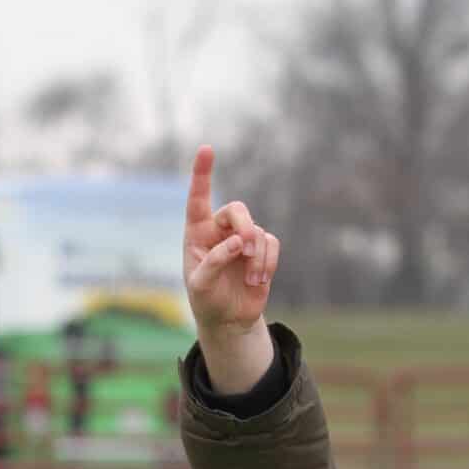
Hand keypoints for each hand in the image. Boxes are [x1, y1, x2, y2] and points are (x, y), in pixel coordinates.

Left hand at [182, 145, 278, 337]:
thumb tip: (240, 242)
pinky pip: (271, 245)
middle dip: (245, 227)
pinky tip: (258, 282)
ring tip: (252, 280)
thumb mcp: (200, 286)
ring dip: (257, 257)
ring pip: (258, 232)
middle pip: (238, 210)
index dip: (202, 174)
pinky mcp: (262, 250)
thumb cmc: (206, 300)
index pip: (198, 198)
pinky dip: (268, 263)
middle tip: (246, 249)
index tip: (206, 149)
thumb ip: (214, 262)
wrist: (227, 319)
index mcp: (197, 232)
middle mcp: (220, 230)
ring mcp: (243, 238)